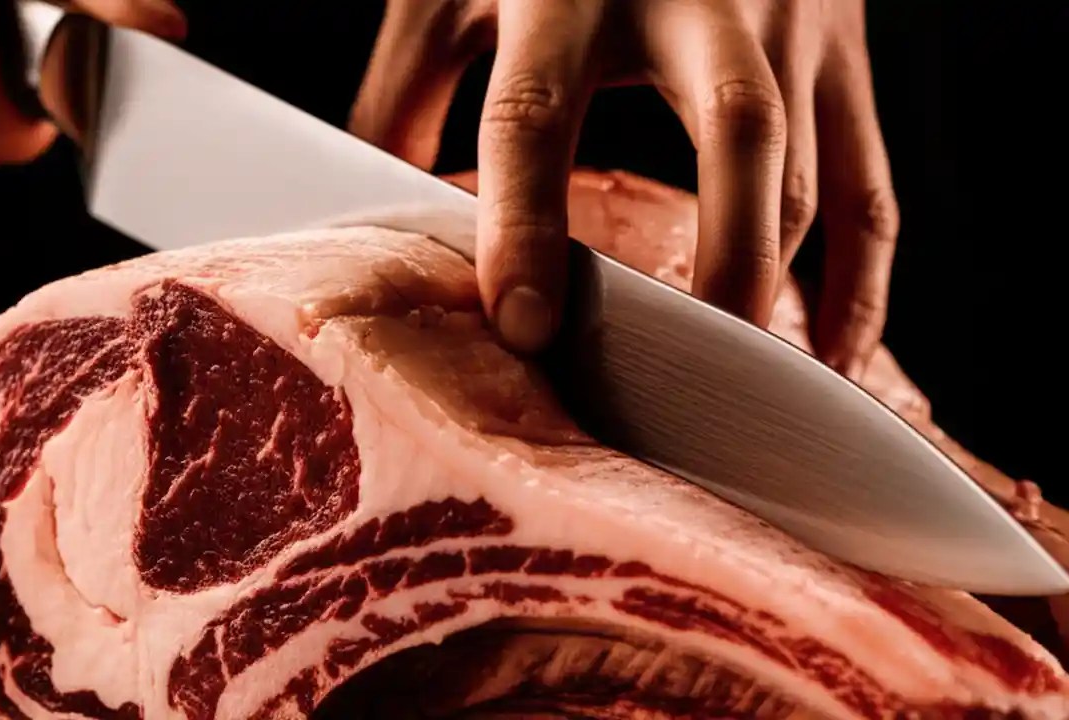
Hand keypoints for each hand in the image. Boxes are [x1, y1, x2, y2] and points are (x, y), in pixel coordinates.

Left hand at [351, 0, 898, 376]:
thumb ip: (409, 88)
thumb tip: (372, 207)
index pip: (538, 113)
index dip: (526, 225)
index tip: (522, 325)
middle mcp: (699, 3)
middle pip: (735, 138)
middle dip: (718, 269)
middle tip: (680, 378)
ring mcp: (790, 25)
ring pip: (808, 176)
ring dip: (780, 294)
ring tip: (737, 392)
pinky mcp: (844, 53)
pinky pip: (869, 186)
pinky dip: (859, 284)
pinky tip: (828, 355)